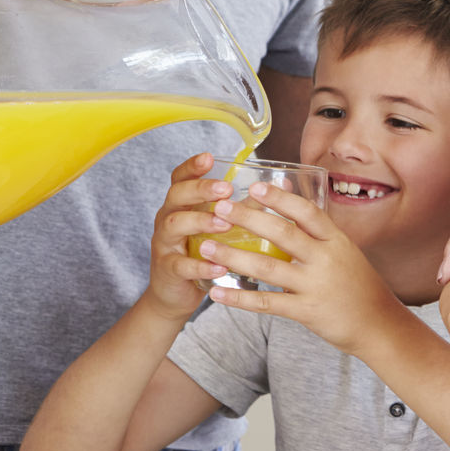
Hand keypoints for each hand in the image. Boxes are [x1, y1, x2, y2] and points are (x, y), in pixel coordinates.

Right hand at [145, 153, 235, 319]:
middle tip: (226, 189)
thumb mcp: (222, 226)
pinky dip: (200, 265)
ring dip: (200, 222)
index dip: (192, 166)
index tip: (210, 157)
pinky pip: (180, 265)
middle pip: (176, 196)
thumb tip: (284, 188)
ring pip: (174, 226)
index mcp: (183, 204)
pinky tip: (219, 266)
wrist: (176, 293)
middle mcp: (169, 219)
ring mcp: (165, 244)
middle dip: (200, 189)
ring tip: (224, 224)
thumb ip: (247, 207)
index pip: (181, 178)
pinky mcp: (168, 270)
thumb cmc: (203, 251)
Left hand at [197, 182, 397, 354]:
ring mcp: (315, 286)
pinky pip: (267, 303)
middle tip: (219, 208)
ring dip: (233, 256)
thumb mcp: (344, 251)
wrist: (378, 324)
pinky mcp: (306, 312)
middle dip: (248, 219)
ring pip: (268, 268)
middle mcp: (326, 260)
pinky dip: (239, 298)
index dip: (280, 199)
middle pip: (283, 234)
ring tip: (205, 247)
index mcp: (336, 241)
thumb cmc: (358, 284)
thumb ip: (317, 229)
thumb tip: (290, 193)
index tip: (253, 187)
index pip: (307, 212)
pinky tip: (217, 292)